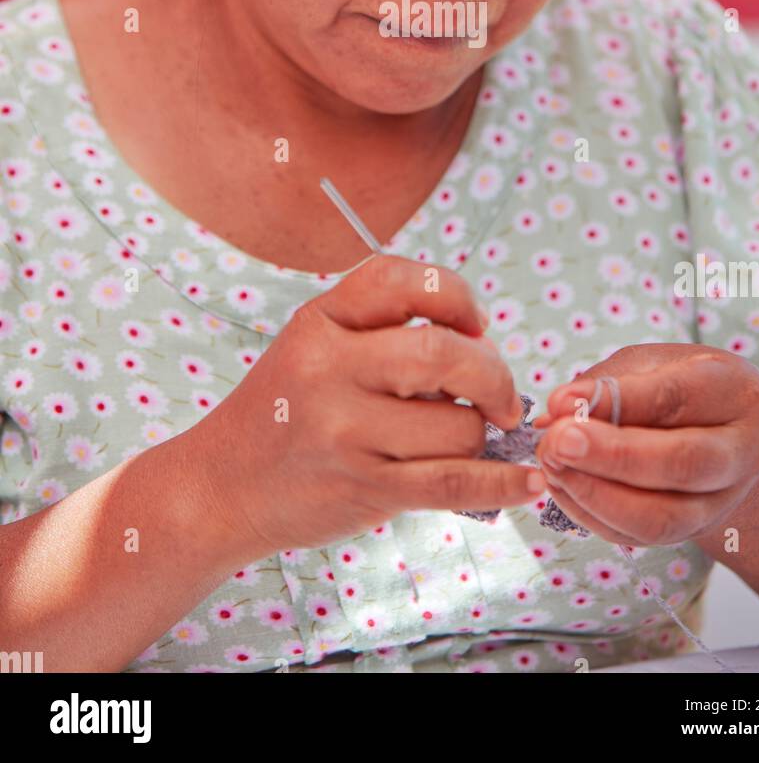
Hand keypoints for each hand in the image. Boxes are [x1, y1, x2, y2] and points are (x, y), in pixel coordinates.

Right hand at [184, 253, 534, 557]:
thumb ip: (384, 329)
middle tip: (501, 398)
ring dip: (478, 436)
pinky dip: (500, 483)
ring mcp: (344, 431)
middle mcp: (329, 369)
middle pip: (445, 355)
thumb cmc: (286, 410)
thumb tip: (484, 345)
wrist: (221, 486)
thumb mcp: (315, 343)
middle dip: (494, 375)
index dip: (459, 297)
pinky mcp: (362, 487)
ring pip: (457, 426)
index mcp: (321, 320)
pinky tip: (527, 484)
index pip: (406, 281)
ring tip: (461, 440)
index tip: (476, 325)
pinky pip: (452, 482)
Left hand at [532, 343, 758, 545]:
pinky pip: (639, 537)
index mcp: (737, 394)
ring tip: (550, 465)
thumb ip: (610, 384)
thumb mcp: (653, 363)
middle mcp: (742, 454)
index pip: (677, 398)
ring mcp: (722, 503)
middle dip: (612, 457)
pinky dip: (591, 514)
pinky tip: (560, 485)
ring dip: (595, 495)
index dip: (616, 402)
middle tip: (556, 442)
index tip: (561, 401)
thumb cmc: (680, 384)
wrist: (722, 434)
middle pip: (682, 464)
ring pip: (662, 518)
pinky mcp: (691, 533)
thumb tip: (557, 411)